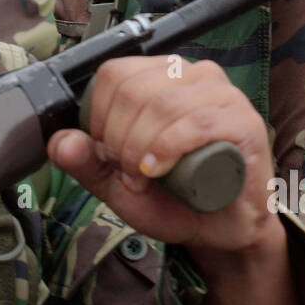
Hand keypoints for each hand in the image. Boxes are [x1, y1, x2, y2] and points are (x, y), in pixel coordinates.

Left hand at [47, 57, 278, 253]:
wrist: (219, 231)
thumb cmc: (174, 198)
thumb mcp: (115, 182)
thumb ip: (85, 162)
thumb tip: (60, 141)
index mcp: (160, 76)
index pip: (114, 74)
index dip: (100, 117)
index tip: (107, 153)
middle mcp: (191, 75)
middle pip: (133, 90)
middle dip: (118, 139)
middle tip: (127, 172)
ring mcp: (221, 94)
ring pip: (161, 104)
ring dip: (141, 148)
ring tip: (145, 177)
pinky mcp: (244, 121)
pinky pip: (197, 122)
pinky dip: (168, 147)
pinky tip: (159, 170)